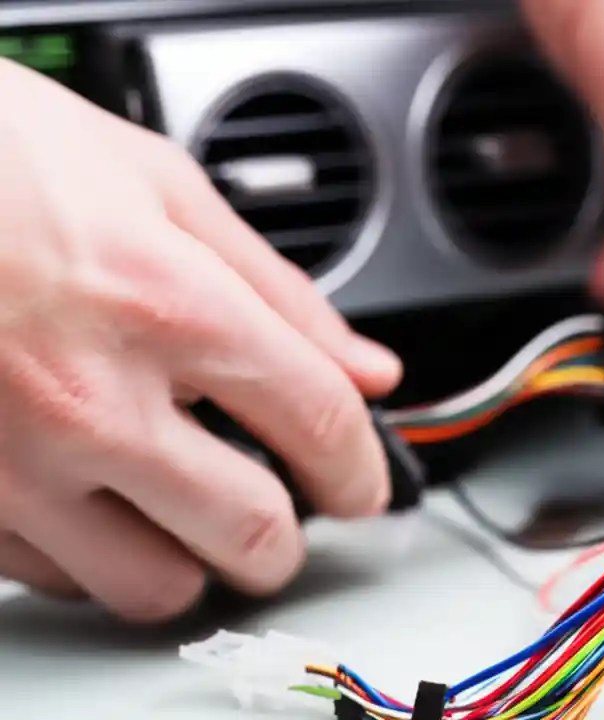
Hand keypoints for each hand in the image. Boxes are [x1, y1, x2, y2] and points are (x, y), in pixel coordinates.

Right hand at [0, 61, 402, 621]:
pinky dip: (91, 551)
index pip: (320, 426)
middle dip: (288, 536)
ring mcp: (11, 464)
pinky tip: (93, 496)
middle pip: (251, 534)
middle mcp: (91, 401)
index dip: (363, 469)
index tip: (363, 484)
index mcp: (166, 307)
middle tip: (284, 514)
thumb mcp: (158, 186)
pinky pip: (52, 576)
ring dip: (192, 558)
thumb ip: (278, 291)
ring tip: (187, 512)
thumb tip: (364, 367)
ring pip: (153, 587)